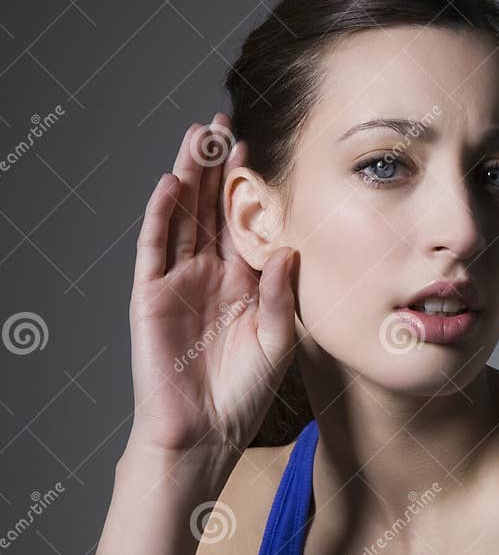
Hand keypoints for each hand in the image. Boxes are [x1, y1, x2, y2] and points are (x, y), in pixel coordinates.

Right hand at [126, 113, 298, 458]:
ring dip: (188, 176)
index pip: (241, 219)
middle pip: (208, 206)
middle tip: (219, 121)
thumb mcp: (279, 338)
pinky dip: (161, 215)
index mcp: (241, 280)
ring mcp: (176, 280)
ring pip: (181, 216)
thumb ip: (281, 292)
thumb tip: (291, 246)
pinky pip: (154, 247)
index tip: (254, 145)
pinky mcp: (150, 296)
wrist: (205, 432)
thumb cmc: (244, 391)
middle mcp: (208, 272)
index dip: (244, 183)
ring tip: (195, 137)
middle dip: (213, 164)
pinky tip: (171, 184)